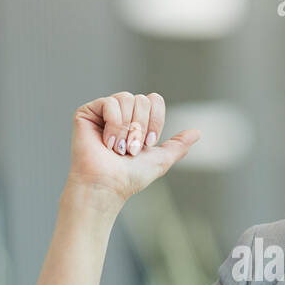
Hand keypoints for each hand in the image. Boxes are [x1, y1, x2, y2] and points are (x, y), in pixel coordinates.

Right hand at [66, 91, 200, 205]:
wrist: (108, 185)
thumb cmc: (130, 177)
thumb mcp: (161, 160)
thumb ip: (178, 146)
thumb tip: (197, 132)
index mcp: (136, 120)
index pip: (154, 100)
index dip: (155, 121)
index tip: (148, 144)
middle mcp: (121, 113)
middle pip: (142, 99)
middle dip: (141, 128)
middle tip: (131, 150)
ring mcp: (103, 112)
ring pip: (126, 98)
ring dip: (127, 129)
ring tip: (119, 149)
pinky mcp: (86, 113)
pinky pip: (109, 103)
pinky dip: (113, 124)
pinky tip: (107, 143)